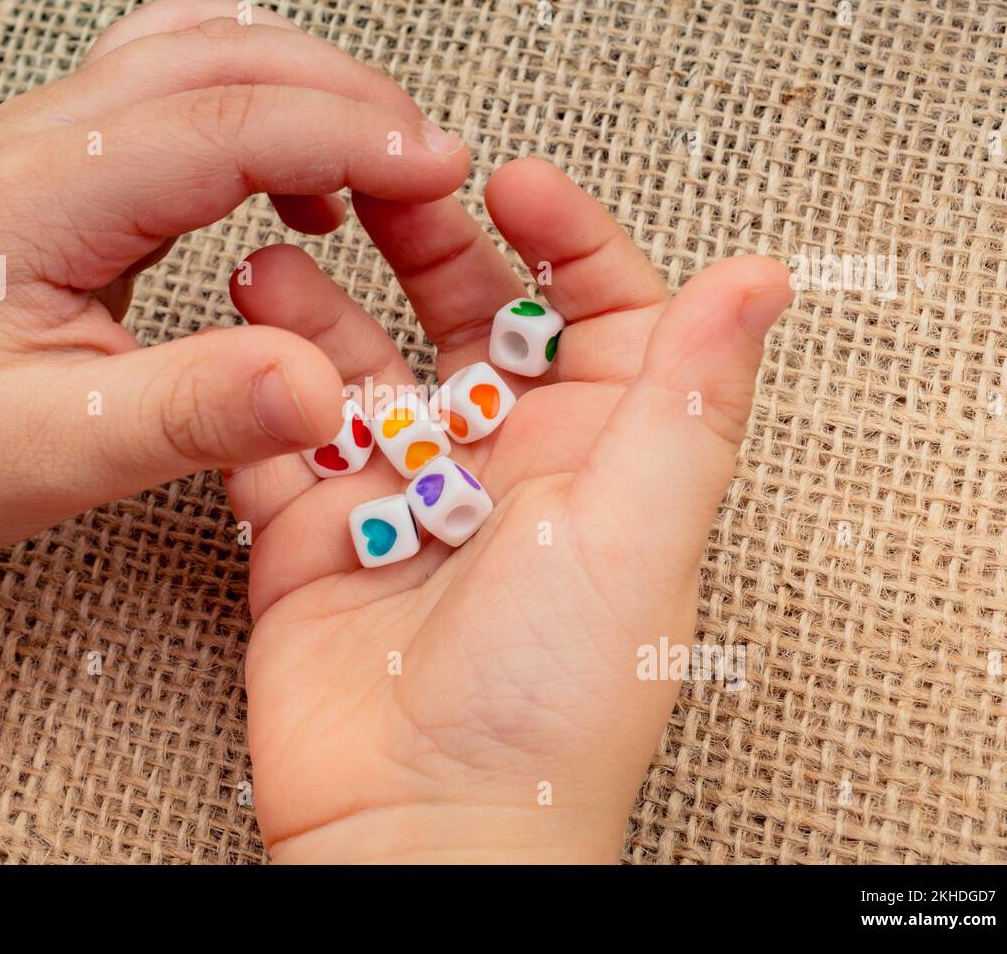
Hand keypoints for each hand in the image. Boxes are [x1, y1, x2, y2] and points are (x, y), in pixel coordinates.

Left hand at [0, 0, 466, 755]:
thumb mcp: (67, 450)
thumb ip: (195, 413)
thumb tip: (323, 387)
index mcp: (41, 195)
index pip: (223, 122)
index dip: (347, 133)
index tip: (444, 168)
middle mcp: (45, 139)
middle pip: (223, 55)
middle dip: (346, 97)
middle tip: (433, 168)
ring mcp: (57, 138)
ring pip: (207, 53)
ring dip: (308, 91)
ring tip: (382, 169)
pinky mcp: (78, 162)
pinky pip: (188, 92)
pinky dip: (268, 114)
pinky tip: (302, 193)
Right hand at [224, 158, 791, 861]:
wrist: (422, 826)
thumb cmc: (553, 701)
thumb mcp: (641, 532)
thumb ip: (690, 398)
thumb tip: (762, 277)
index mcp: (598, 457)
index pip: (598, 311)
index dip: (568, 235)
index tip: (515, 180)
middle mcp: (501, 466)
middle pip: (473, 319)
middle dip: (431, 245)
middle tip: (381, 184)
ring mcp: (402, 497)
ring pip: (365, 366)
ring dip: (324, 306)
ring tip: (276, 256)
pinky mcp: (314, 534)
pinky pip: (285, 437)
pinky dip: (264, 390)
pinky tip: (244, 343)